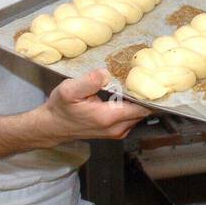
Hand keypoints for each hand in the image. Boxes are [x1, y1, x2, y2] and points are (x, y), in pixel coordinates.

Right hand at [27, 68, 150, 144]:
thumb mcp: (69, 90)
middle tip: (146, 76)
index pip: (142, 107)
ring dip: (141, 100)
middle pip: (145, 111)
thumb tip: (106, 73)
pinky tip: (127, 94)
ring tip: (137, 83)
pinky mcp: (117, 132)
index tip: (151, 78)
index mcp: (109, 117)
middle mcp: (117, 128)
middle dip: (147, 95)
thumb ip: (89, 82)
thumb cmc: (61, 108)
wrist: (53, 126)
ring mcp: (118, 132)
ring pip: (140, 115)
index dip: (149, 93)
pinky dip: (134, 106)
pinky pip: (133, 118)